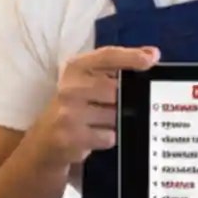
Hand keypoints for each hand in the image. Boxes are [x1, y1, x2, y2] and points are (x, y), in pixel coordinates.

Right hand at [28, 45, 159, 168]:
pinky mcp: (73, 137)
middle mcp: (70, 87)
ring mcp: (69, 113)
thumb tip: (151, 56)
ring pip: (115, 115)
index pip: (107, 56)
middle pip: (115, 89)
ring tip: (102, 122)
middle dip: (125, 100)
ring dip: (118, 121)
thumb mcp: (86, 82)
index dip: (131, 56)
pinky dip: (109, 138)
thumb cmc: (74, 107)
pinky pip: (109, 136)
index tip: (152, 58)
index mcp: (75, 67)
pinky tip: (96, 135)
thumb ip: (114, 68)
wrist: (45, 142)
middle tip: (117, 105)